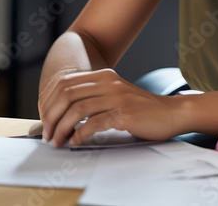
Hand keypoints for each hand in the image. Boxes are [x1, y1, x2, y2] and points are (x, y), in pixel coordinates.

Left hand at [38, 69, 185, 146]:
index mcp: (104, 75)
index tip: (46, 120)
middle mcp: (109, 82)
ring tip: (58, 141)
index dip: (50, 102)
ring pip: (77, 109)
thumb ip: (95, 97)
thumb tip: (65, 111)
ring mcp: (117, 96)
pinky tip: (76, 142)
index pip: (66, 83)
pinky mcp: (124, 113)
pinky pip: (94, 123)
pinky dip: (80, 134)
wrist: (171, 113)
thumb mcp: (116, 95)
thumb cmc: (142, 109)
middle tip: (48, 134)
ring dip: (63, 128)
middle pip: (68, 94)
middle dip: (52, 116)